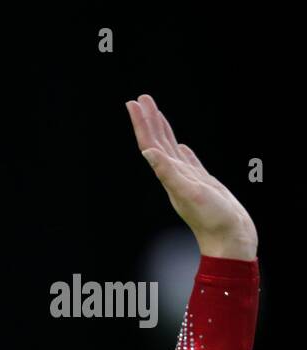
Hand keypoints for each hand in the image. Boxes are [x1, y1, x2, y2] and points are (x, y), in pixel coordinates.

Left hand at [126, 94, 256, 258]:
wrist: (229, 239)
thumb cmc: (212, 219)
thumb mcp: (189, 193)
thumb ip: (168, 173)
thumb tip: (149, 153)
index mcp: (169, 176)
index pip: (151, 144)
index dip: (142, 124)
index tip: (133, 104)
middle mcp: (174, 176)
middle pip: (157, 142)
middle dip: (149, 120)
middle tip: (141, 98)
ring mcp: (188, 179)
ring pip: (171, 149)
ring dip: (163, 130)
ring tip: (156, 113)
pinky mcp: (202, 184)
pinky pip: (188, 163)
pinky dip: (181, 151)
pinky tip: (181, 147)